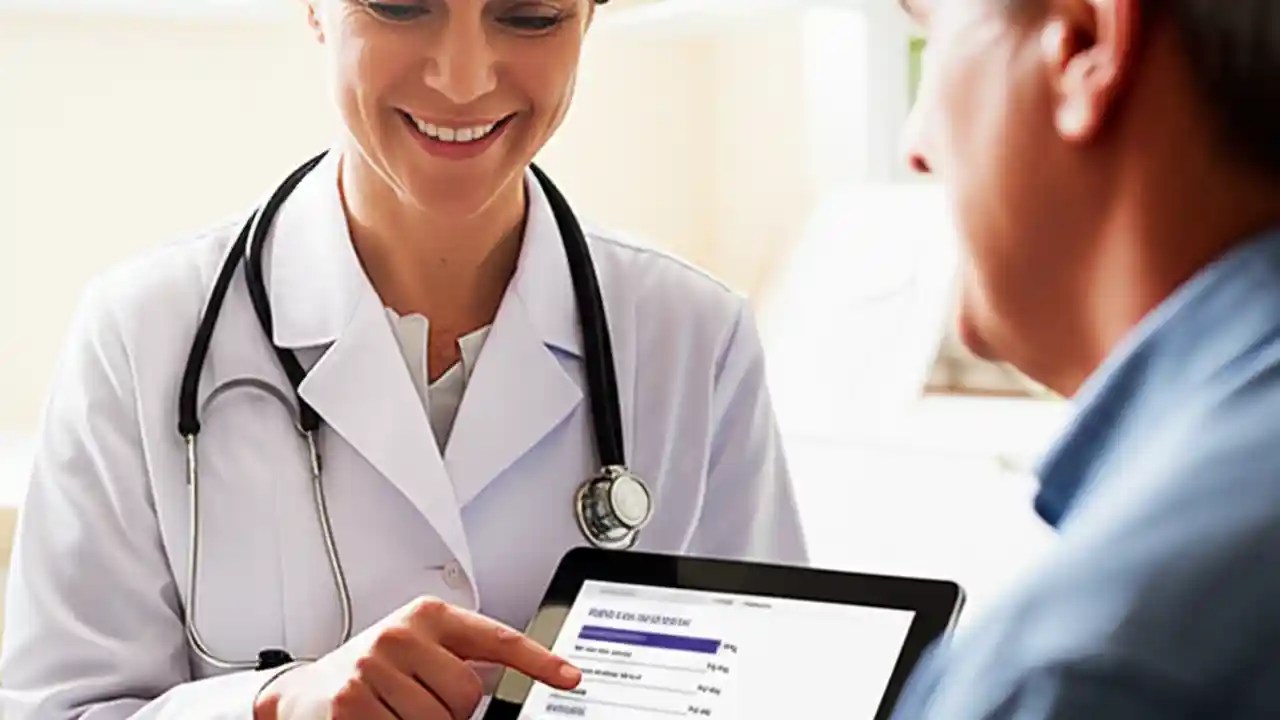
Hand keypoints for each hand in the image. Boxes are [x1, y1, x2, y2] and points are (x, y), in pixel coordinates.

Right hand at [254, 596, 580, 719]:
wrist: (301, 695)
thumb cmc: (369, 675)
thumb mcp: (414, 653)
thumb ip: (455, 661)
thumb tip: (499, 689)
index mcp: (426, 616)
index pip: (495, 638)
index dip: (538, 661)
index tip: (570, 678)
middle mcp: (401, 633)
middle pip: (467, 694)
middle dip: (449, 712)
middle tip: (413, 703)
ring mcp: (374, 665)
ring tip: (392, 711)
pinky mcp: (352, 701)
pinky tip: (376, 719)